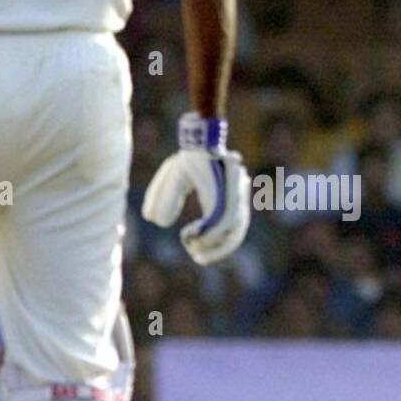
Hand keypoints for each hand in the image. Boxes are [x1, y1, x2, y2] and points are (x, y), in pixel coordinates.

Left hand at [142, 114, 251, 265]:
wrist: (208, 144)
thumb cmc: (189, 159)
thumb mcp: (173, 173)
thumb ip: (164, 195)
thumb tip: (159, 222)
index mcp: (224, 181)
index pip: (223, 214)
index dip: (208, 231)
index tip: (186, 235)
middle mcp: (237, 190)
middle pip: (235, 227)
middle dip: (217, 247)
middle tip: (196, 257)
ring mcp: (240, 197)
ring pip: (238, 231)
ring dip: (220, 248)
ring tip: (198, 257)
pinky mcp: (238, 204)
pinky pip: (236, 228)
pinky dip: (222, 241)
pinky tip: (204, 247)